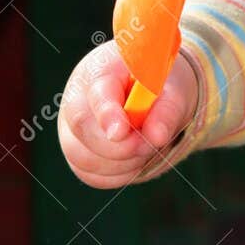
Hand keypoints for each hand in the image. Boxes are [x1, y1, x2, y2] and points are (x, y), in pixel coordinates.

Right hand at [58, 39, 198, 189]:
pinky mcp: (77, 153)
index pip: (96, 92)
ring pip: (85, 158)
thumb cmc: (161, 86)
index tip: (121, 132)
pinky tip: (136, 157)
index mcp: (101, 69)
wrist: (153, 95)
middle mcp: (76, 97)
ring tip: (147, 145)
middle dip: (120, 145)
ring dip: (124, 161)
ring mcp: (70, 127)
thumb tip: (156, 137)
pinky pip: (93, 176)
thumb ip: (167, 111)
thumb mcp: (174, 90)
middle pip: (82, 128)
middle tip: (152, 144)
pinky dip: (120, 173)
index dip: (107, 114)